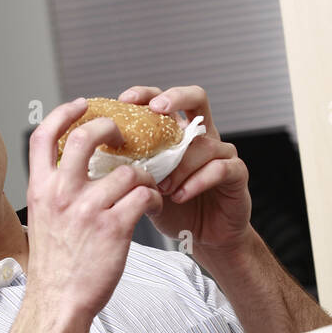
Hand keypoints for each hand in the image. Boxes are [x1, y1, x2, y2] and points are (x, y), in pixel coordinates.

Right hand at [25, 99, 162, 326]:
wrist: (59, 303)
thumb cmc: (55, 266)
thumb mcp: (42, 220)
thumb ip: (54, 191)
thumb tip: (68, 168)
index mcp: (41, 189)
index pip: (45, 135)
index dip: (65, 112)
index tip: (83, 104)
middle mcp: (62, 193)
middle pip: (87, 136)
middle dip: (111, 127)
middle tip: (125, 134)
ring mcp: (88, 209)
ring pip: (128, 170)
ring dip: (144, 175)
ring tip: (147, 186)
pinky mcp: (115, 227)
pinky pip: (144, 196)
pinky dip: (153, 197)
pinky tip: (151, 205)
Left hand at [116, 84, 251, 252]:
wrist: (203, 238)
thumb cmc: (174, 211)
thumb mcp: (145, 187)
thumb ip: (129, 168)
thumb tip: (94, 157)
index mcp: (178, 135)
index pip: (163, 101)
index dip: (146, 94)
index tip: (125, 100)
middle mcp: (202, 137)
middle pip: (196, 98)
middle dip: (176, 98)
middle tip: (157, 109)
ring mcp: (222, 153)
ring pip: (204, 142)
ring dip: (180, 163)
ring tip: (162, 187)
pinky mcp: (237, 174)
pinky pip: (220, 168)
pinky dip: (198, 181)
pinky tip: (180, 196)